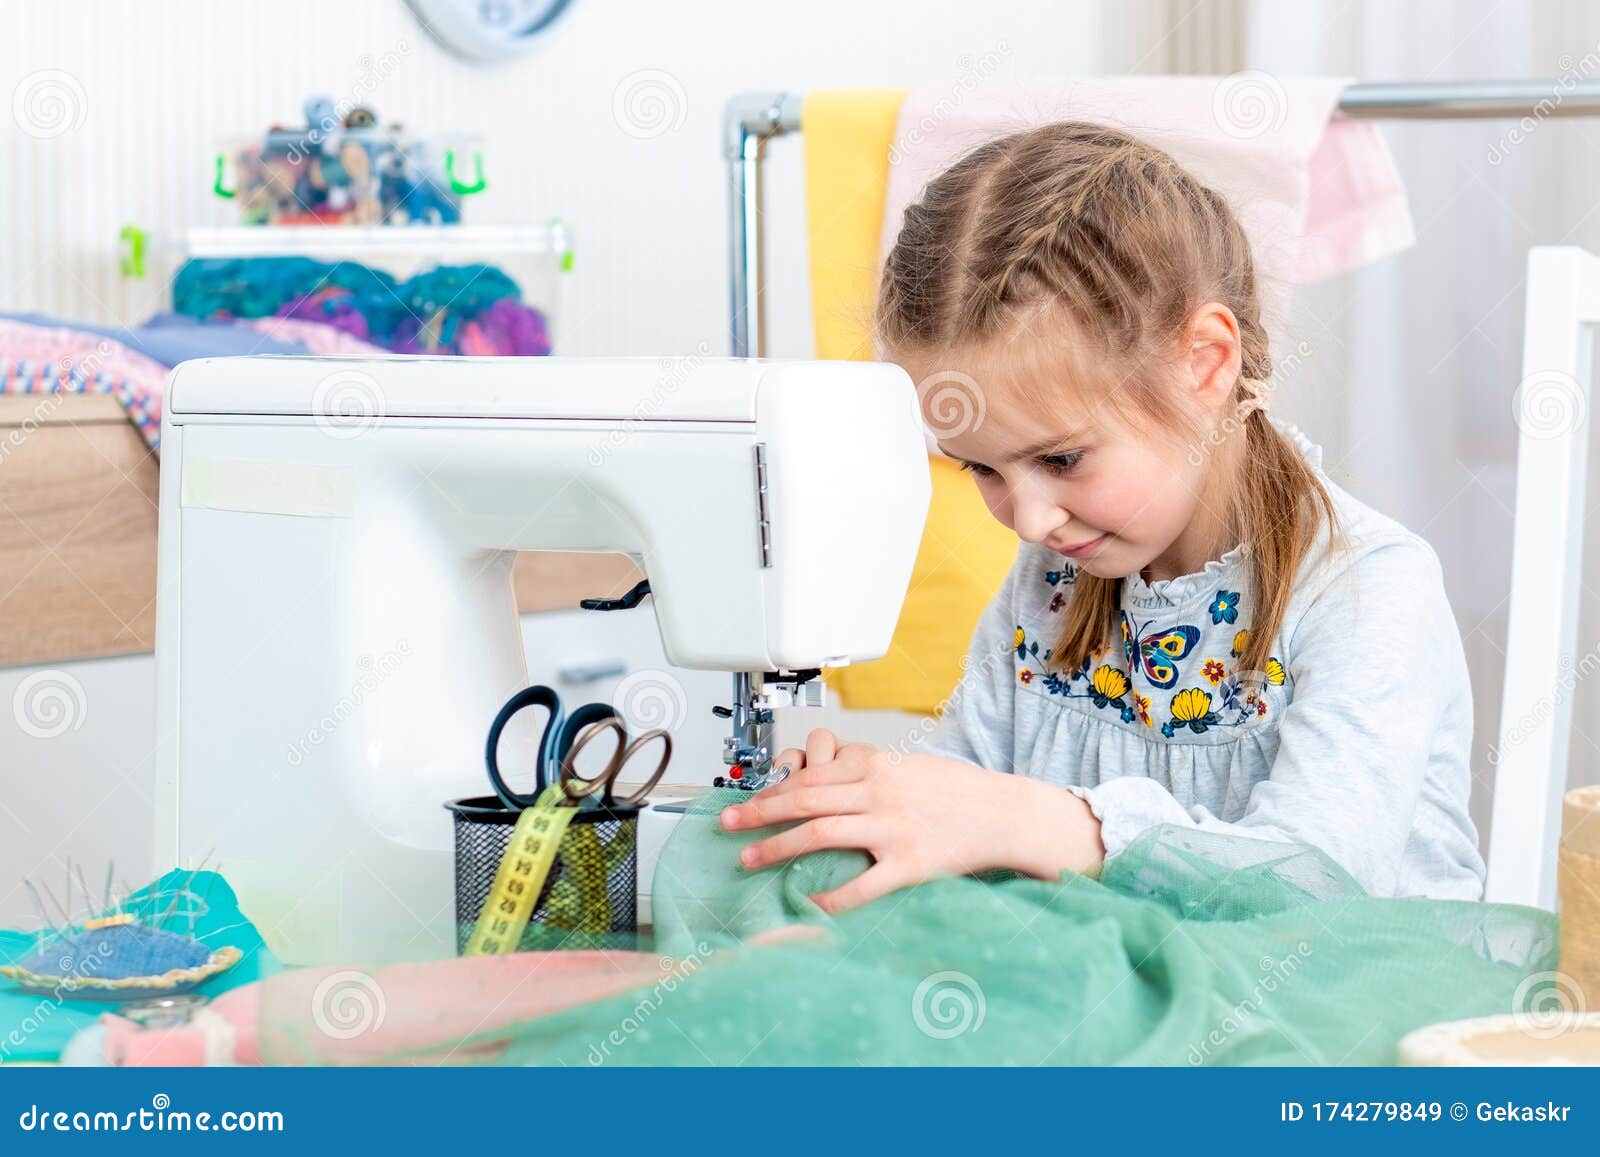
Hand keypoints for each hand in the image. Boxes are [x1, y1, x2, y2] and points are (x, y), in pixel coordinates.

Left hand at [720, 730, 1104, 913]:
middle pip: (803, 798)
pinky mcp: (910, 863)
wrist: (1005, 812)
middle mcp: (879, 792)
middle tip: (727, 824)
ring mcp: (893, 827)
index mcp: (876, 765)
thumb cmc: (956, 791)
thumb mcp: (907, 765)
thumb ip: (865, 771)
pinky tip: (810, 905)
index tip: (747, 800)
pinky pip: (861, 884)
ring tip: (750, 859)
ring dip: (778, 846)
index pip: (809, 774)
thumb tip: (822, 777)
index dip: (771, 788)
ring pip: (820, 832)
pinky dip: (831, 896)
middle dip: (758, 812)